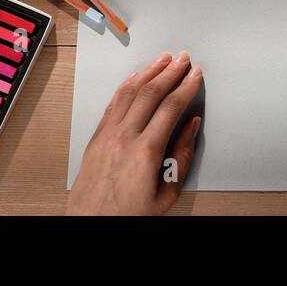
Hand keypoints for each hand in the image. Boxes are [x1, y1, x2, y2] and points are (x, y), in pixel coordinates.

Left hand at [68, 51, 202, 215]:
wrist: (90, 226)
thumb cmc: (127, 217)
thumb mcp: (165, 196)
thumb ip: (181, 157)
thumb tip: (190, 127)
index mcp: (144, 153)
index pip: (170, 107)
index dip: (186, 86)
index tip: (195, 75)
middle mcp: (123, 139)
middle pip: (150, 93)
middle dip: (170, 72)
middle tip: (183, 59)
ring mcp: (107, 136)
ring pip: (129, 92)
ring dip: (148, 72)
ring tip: (162, 59)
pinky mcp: (96, 138)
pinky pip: (113, 103)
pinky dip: (126, 85)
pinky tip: (136, 77)